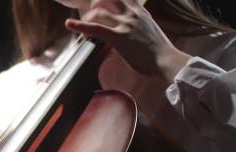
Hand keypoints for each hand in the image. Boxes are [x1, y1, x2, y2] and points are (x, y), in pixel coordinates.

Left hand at [64, 0, 190, 81]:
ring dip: (88, 16)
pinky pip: (95, 27)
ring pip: (100, 11)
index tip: (101, 0)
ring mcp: (125, 24)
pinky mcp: (118, 36)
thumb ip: (138, 29)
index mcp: (141, 13)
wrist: (166, 60)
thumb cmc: (159, 53)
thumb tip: (131, 35)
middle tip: (91, 8)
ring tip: (82, 21)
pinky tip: (69, 24)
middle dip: (98, 1)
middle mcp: (132, 14)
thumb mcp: (149, 34)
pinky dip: (80, 25)